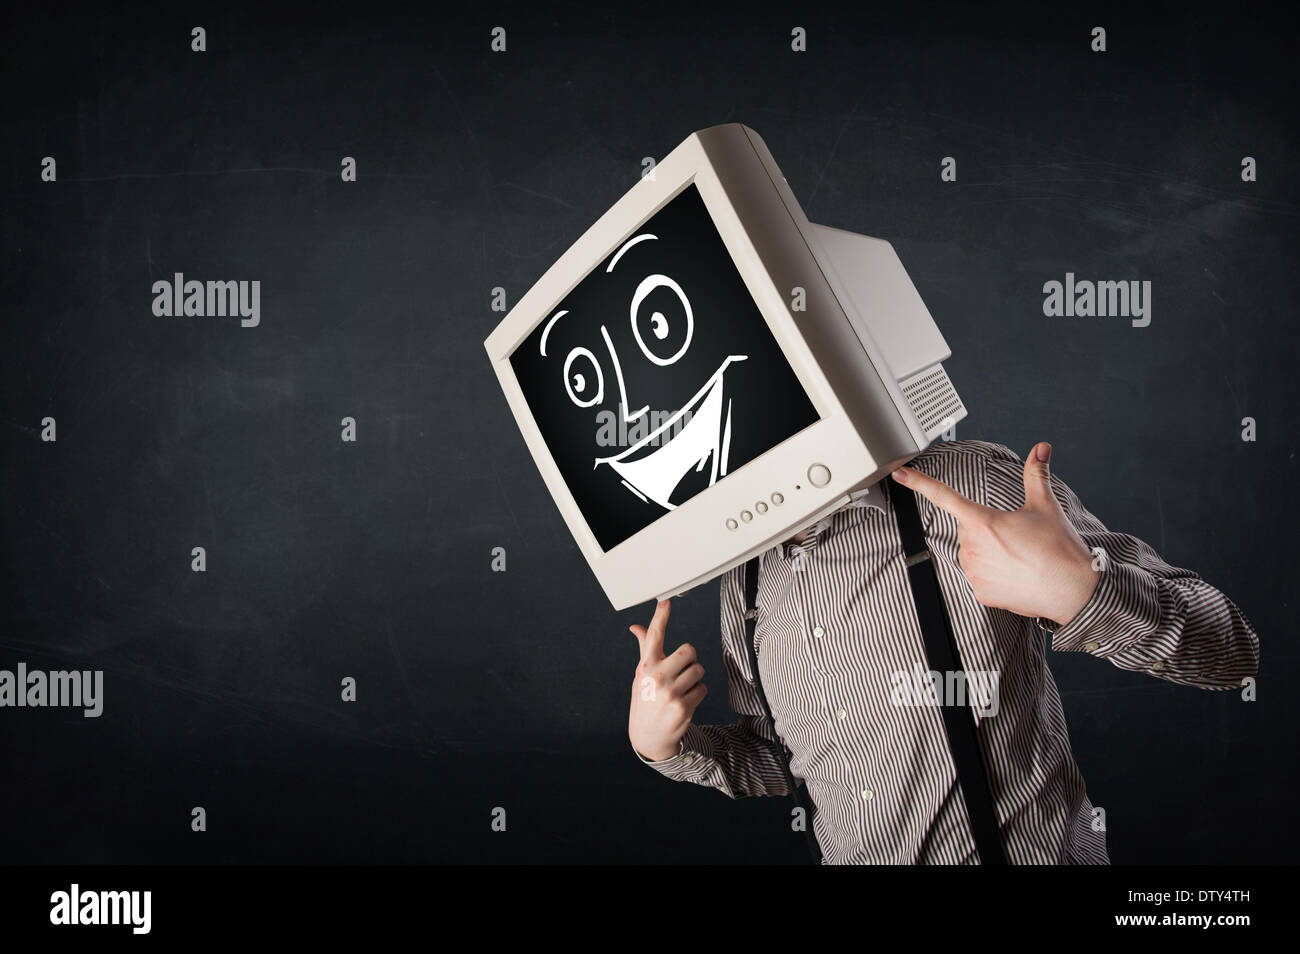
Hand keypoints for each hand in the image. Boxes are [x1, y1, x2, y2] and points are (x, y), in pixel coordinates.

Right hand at [627, 599, 707, 761]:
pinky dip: (697, 694)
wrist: (648, 737)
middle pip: (689, 651)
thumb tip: (636, 627)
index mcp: (646, 666)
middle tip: (681, 671)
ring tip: (681, 690)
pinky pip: (703, 689)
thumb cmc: (646, 700)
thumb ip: (644, 649)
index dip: (660, 616)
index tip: (665, 601)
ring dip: (694, 679)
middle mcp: (656, 676)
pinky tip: (685, 702)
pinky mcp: (683, 707)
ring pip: (698, 670)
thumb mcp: (641, 675)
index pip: (653, 636)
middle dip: (690, 660)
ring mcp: (670, 692)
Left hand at [891, 442, 1099, 626]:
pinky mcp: (981, 593)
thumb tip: (1040, 449)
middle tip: (1015, 534)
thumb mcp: (1046, 506)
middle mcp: (973, 548)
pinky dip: (994, 573)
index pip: (945, 497)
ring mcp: (975, 573)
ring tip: (1019, 556)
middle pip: (968, 528)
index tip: (900, 475)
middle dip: (985, 527)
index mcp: (984, 522)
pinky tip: (1015, 574)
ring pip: (972, 553)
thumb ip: (1036, 475)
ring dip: (989, 551)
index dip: (919, 483)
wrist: (1074, 591)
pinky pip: (980, 576)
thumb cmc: (1060, 549)